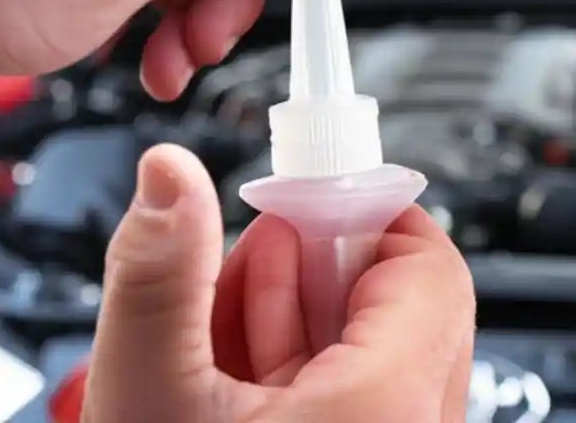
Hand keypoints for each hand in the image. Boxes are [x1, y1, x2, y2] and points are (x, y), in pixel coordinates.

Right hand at [81, 145, 474, 422]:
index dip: (356, 208)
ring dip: (290, 323)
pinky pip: (353, 400)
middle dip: (304, 271)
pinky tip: (221, 375)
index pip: (427, 260)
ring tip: (212, 333)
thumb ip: (159, 277)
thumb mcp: (149, 398)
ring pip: (370, 352)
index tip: (297, 192)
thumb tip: (169, 176)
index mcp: (391, 407)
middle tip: (233, 269)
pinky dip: (291, 375)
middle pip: (395, 302)